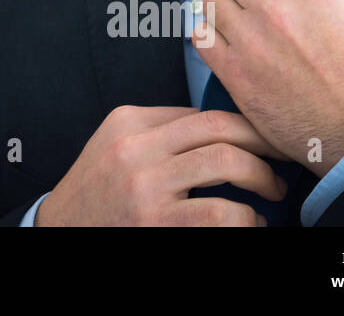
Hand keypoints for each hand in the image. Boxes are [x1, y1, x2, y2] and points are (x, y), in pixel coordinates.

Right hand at [34, 104, 289, 225]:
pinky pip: (222, 213)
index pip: (201, 112)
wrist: (61, 231)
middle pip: (220, 127)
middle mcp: (137, 147)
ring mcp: (146, 186)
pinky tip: (250, 223)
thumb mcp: (115, 147)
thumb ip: (158, 133)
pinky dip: (248, 219)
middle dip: (263, 142)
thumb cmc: (96, 194)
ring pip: (227, 162)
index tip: (264, 140)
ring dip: (263, 178)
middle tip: (282, 159)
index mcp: (129, 122)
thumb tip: (220, 131)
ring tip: (272, 192)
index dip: (243, 125)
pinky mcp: (156, 223)